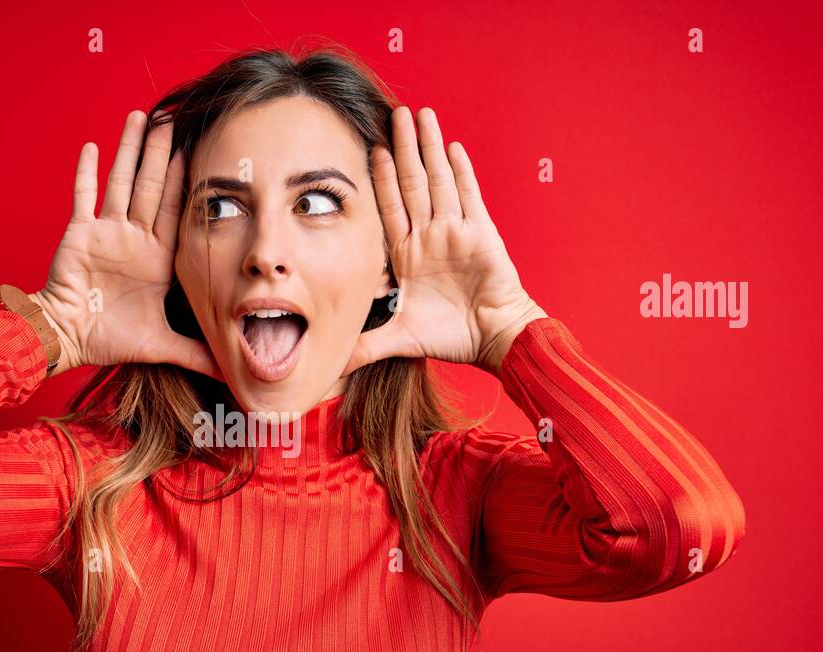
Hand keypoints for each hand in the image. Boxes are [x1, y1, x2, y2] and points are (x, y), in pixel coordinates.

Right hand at [29, 110, 220, 379]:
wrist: (69, 338)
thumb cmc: (111, 339)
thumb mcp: (162, 345)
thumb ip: (195, 353)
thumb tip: (229, 372)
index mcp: (156, 258)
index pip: (177, 213)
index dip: (188, 183)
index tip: (200, 154)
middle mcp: (134, 238)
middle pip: (152, 187)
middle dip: (162, 154)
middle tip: (175, 119)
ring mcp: (106, 231)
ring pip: (121, 182)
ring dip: (130, 151)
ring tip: (141, 118)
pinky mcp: (80, 233)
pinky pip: (83, 197)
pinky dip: (86, 172)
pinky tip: (92, 146)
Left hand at [342, 106, 547, 376]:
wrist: (492, 340)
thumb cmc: (450, 337)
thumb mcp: (398, 338)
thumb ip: (364, 345)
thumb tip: (329, 364)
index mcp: (408, 255)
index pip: (389, 209)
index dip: (379, 180)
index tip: (368, 151)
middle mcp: (431, 237)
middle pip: (413, 184)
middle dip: (403, 149)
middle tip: (394, 115)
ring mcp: (456, 232)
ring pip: (439, 181)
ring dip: (429, 148)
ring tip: (421, 116)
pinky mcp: (481, 235)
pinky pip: (469, 197)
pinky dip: (461, 172)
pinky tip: (452, 147)